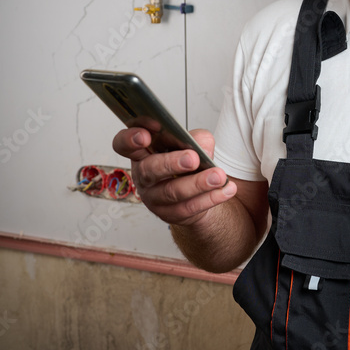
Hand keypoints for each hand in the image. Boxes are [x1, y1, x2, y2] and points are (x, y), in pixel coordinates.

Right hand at [112, 127, 236, 226]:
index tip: (146, 134)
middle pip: (149, 169)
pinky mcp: (170, 214)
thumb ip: (196, 139)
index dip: (130, 139)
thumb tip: (202, 147)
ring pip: (172, 192)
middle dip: (171, 163)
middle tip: (193, 158)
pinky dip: (211, 198)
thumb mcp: (191, 143)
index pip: (123, 144)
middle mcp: (142, 175)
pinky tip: (226, 190)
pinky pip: (189, 207)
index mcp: (141, 152)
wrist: (195, 192)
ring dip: (198, 183)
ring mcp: (153, 197)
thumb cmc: (186, 160)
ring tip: (218, 176)